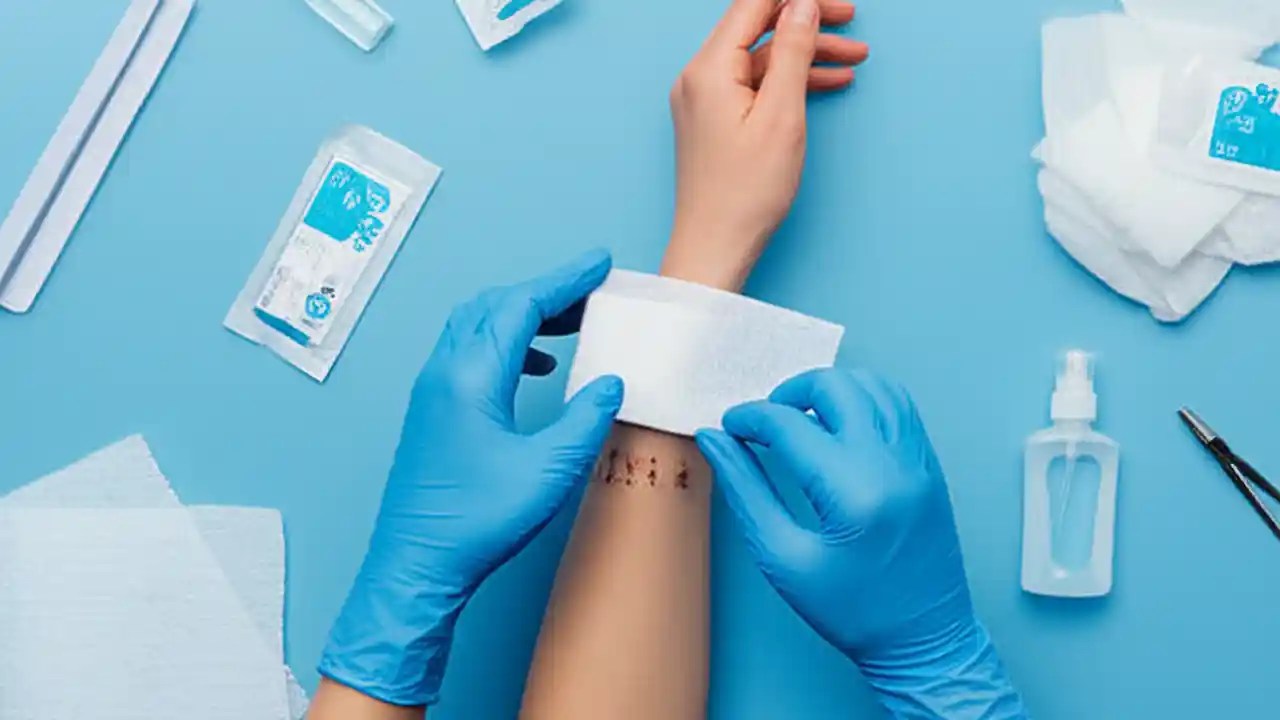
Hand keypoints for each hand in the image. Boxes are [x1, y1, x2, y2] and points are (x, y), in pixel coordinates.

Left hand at [320, 250, 623, 706]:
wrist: (416, 563)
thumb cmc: (476, 522)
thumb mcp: (549, 472)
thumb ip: (585, 419)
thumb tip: (610, 383)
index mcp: (471, 376)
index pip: (521, 304)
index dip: (565, 279)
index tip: (599, 263)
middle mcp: (444, 372)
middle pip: (496, 304)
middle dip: (547, 290)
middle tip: (593, 289)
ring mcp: (432, 389)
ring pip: (478, 324)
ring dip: (524, 314)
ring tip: (572, 322)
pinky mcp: (432, 409)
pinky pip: (468, 350)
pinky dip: (506, 341)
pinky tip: (536, 364)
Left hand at [663, 0, 867, 290]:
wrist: (715, 247)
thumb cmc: (746, 193)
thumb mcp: (782, 116)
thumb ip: (792, 52)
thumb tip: (802, 4)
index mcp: (709, 68)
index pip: (753, 4)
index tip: (836, 3)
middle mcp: (699, 77)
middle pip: (758, 27)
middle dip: (808, 22)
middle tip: (852, 21)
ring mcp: (704, 99)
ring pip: (761, 58)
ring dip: (806, 54)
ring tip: (854, 59)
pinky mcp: (713, 119)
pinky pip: (754, 85)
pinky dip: (789, 81)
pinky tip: (828, 83)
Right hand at [697, 369, 1025, 716]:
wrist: (922, 639)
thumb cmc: (854, 610)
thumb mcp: (782, 558)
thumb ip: (745, 491)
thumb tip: (715, 440)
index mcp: (853, 491)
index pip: (789, 425)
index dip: (749, 419)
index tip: (729, 428)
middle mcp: (892, 463)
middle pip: (835, 386)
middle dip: (788, 393)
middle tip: (765, 423)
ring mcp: (918, 459)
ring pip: (872, 384)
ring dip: (829, 390)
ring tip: (801, 419)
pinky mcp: (930, 463)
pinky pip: (897, 404)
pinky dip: (863, 399)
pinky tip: (839, 424)